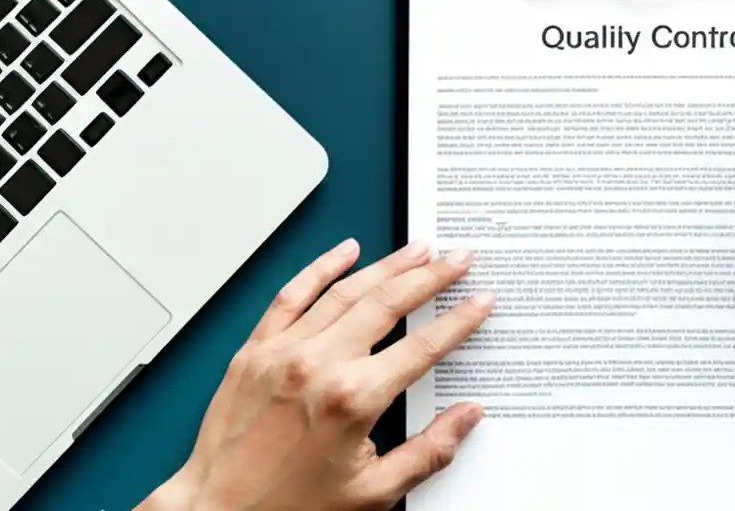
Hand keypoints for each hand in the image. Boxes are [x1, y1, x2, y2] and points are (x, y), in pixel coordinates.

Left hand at [138, 240, 494, 509]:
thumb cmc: (289, 507)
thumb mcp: (374, 492)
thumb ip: (429, 451)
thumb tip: (468, 416)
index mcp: (354, 399)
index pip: (424, 346)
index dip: (460, 320)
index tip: (480, 301)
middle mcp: (319, 365)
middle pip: (389, 303)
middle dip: (431, 276)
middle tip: (458, 259)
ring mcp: (283, 352)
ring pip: (345, 291)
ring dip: (387, 265)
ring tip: (417, 249)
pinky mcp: (254, 350)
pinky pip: (290, 295)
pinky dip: (320, 268)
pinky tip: (344, 251)